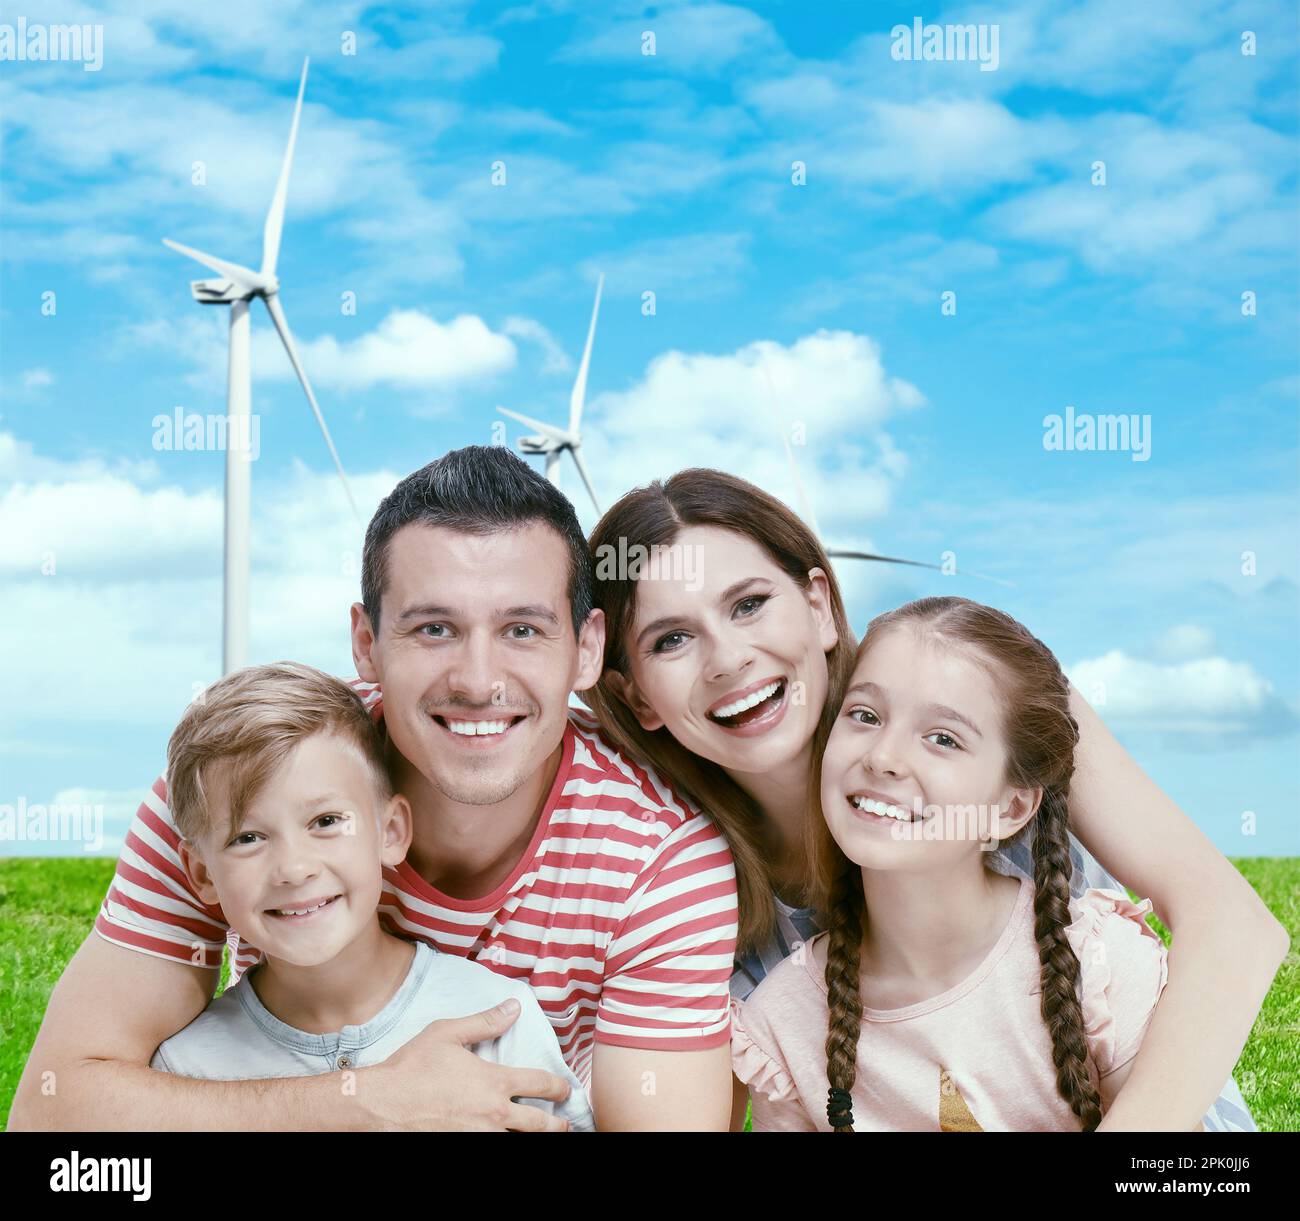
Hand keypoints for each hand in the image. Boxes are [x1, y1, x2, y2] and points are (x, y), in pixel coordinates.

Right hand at [361, 998, 572, 1130]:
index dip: (558, 1086)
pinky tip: (507, 1138)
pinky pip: (495, 1149)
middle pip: (540, 1124)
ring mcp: (479, 1136)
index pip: (540, 1083)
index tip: (564, 1089)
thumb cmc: (413, 1067)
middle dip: (557, 1124)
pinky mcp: (463, 1147)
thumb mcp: (448, 1033)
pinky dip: (505, 1142)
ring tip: (544, 1135)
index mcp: (494, 1082)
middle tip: (564, 1123)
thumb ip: (485, 1022)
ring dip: (535, 1137)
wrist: (382, 1104)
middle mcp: (493, 1113)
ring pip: (519, 1141)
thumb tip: (515, 1007)